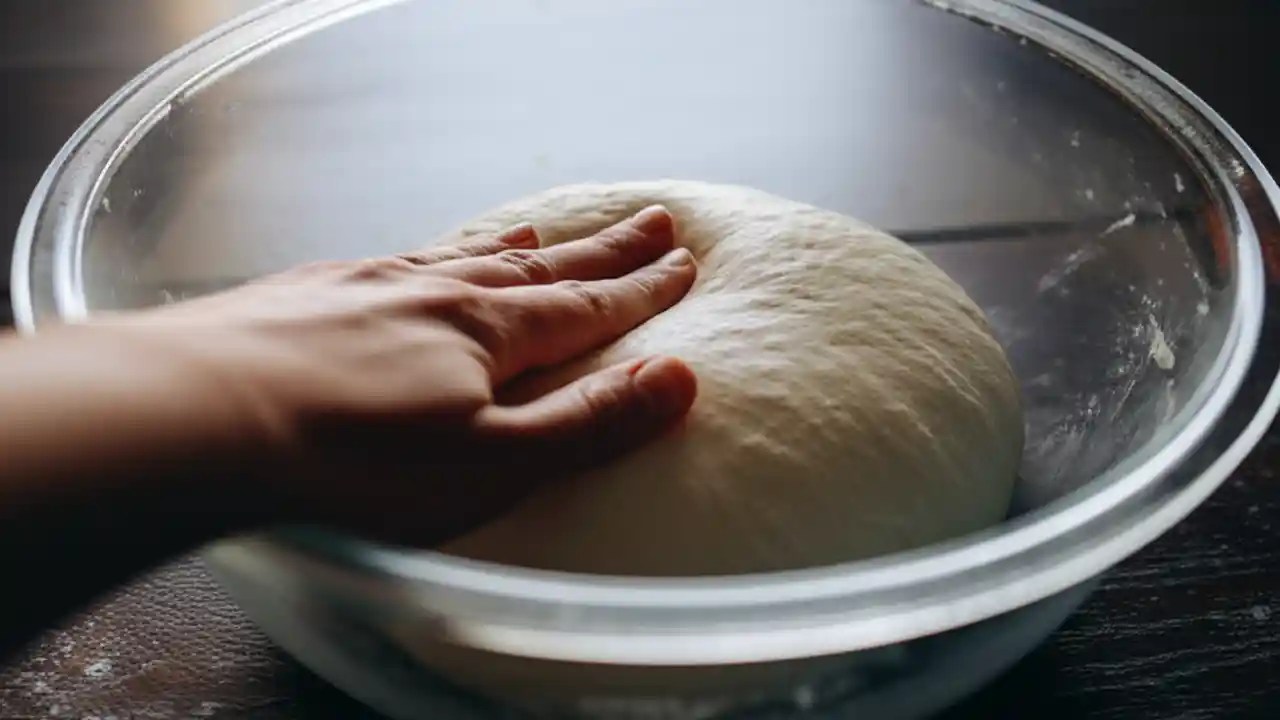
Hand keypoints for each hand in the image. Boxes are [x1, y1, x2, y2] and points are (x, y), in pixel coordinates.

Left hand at [108, 206, 697, 542]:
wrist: (196, 416)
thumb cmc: (353, 460)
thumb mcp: (492, 462)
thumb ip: (587, 422)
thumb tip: (680, 377)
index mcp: (490, 334)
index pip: (588, 308)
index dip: (641, 290)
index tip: (683, 262)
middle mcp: (438, 292)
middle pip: (541, 268)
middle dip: (602, 251)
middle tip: (651, 220)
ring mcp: (371, 284)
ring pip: (467, 256)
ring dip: (521, 247)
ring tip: (548, 233)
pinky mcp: (312, 292)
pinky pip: (400, 260)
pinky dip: (437, 254)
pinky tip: (427, 258)